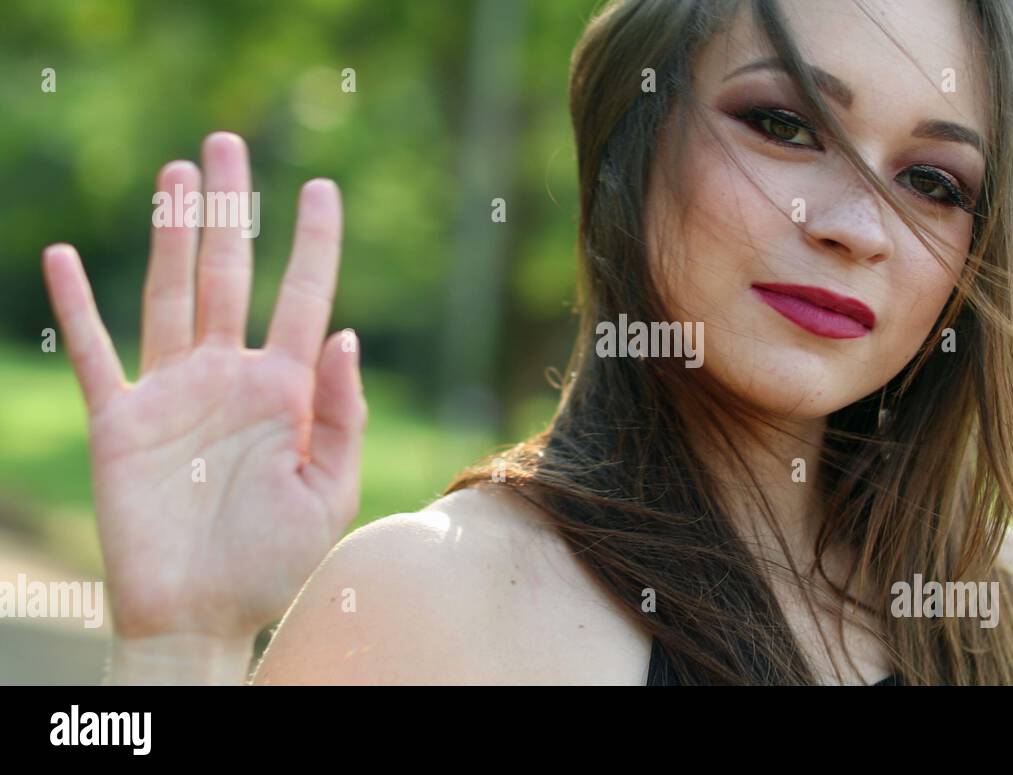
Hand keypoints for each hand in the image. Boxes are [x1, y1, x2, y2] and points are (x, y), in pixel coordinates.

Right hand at [42, 132, 366, 641]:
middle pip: (230, 273)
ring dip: (168, 235)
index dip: (315, 243)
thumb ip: (340, 416)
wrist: (202, 615)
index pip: (304, 298)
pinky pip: (97, 353)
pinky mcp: (121, 421)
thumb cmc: (274, 563)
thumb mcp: (329, 493)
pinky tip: (64, 256)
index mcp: (285, 391)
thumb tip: (347, 334)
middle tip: (227, 143)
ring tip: (176, 174)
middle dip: (230, 210)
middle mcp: (228, 377)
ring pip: (169, 293)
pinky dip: (78, 308)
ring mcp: (172, 393)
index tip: (323, 188)